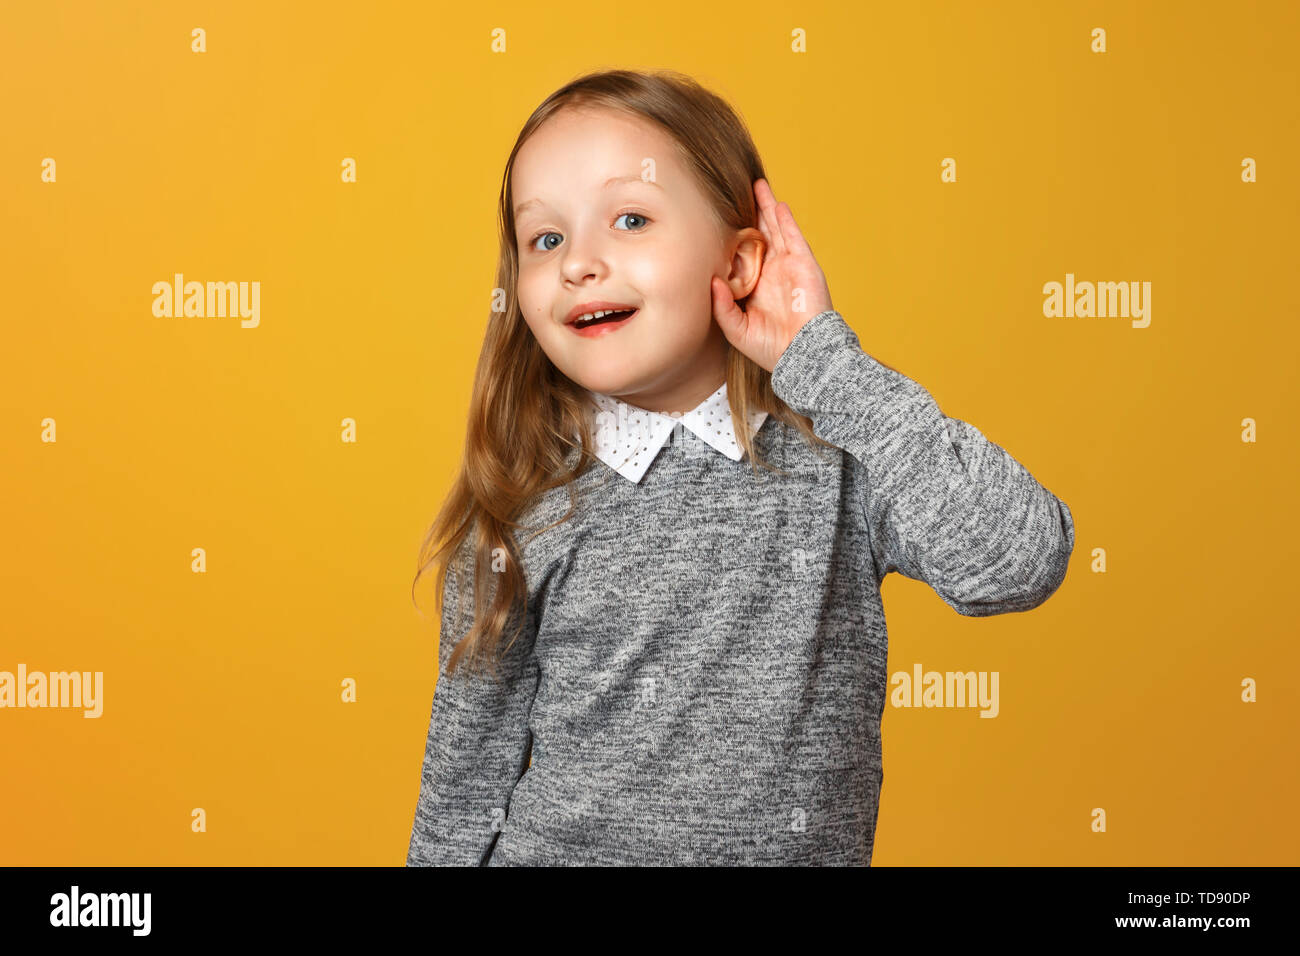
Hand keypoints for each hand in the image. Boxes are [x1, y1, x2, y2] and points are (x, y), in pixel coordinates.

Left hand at [711, 178, 833, 373]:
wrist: (802, 353)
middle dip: (750, 214)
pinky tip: (776, 203)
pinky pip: (793, 236)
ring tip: (756, 185)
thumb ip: (722, 306)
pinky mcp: (803, 264)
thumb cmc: (770, 348)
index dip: (732, 239)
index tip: (716, 221)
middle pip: (759, 235)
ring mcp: (788, 267)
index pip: (742, 256)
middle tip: (736, 191)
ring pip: (775, 229)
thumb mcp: (736, 328)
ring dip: (766, 207)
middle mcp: (771, 274)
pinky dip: (785, 219)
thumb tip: (712, 281)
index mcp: (755, 287)